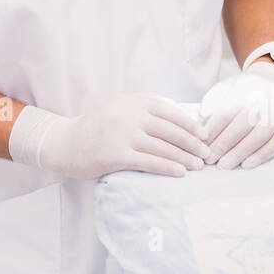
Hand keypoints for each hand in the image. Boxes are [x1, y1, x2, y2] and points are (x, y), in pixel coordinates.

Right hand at [9, 93, 212, 179]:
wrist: (66, 142)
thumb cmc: (96, 127)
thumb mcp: (118, 108)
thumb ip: (143, 109)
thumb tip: (179, 118)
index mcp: (132, 101)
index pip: (169, 111)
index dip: (190, 124)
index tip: (204, 135)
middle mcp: (128, 114)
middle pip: (170, 129)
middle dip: (192, 143)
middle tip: (207, 154)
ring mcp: (122, 134)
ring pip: (162, 146)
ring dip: (184, 157)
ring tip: (197, 166)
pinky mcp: (116, 155)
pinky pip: (148, 162)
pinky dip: (168, 167)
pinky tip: (180, 172)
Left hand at [200, 61, 273, 169]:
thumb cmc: (244, 90)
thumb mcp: (226, 88)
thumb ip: (214, 100)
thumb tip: (204, 115)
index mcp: (245, 88)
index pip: (227, 111)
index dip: (213, 129)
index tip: (201, 144)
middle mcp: (265, 99)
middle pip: (242, 124)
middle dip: (224, 144)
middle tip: (209, 159)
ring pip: (260, 135)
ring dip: (241, 152)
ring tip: (224, 165)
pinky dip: (263, 155)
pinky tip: (247, 164)